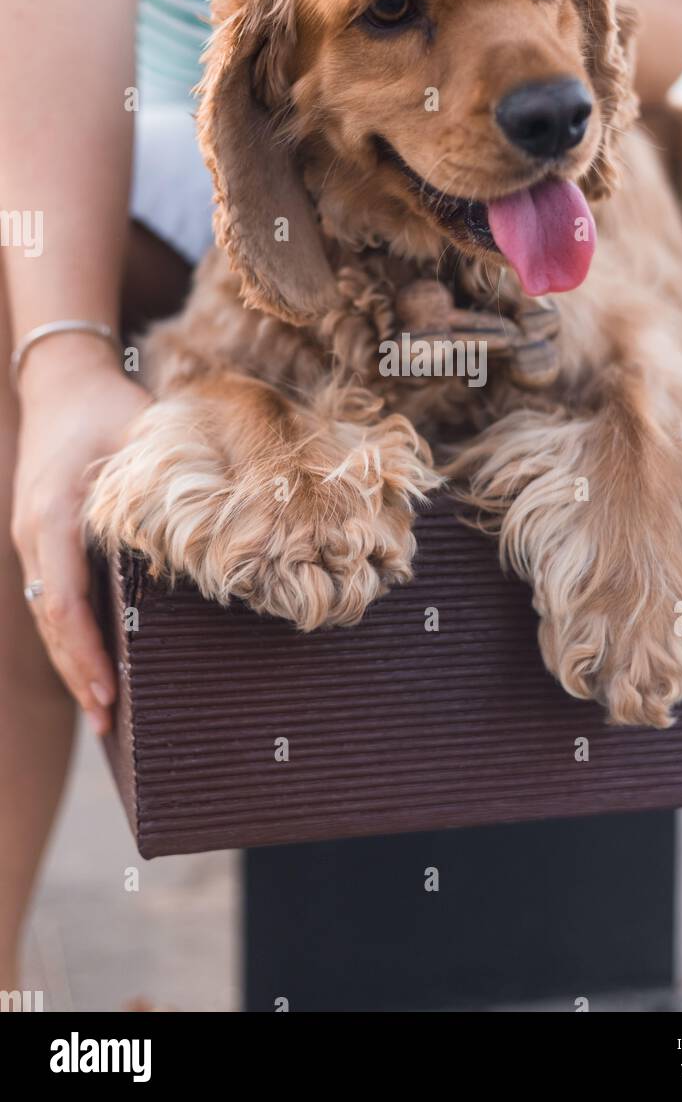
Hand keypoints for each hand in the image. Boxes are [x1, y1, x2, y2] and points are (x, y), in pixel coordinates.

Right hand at [12, 336, 150, 732]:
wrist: (62, 381)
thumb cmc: (108, 407)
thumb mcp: (141, 432)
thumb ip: (169, 476)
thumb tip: (225, 522)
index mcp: (56, 514)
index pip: (65, 597)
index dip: (85, 648)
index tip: (108, 688)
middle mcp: (35, 533)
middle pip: (50, 620)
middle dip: (79, 672)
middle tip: (110, 723)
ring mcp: (32, 539)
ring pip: (47, 616)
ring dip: (73, 663)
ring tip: (104, 715)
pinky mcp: (41, 541)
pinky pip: (53, 599)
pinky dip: (71, 637)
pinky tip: (94, 668)